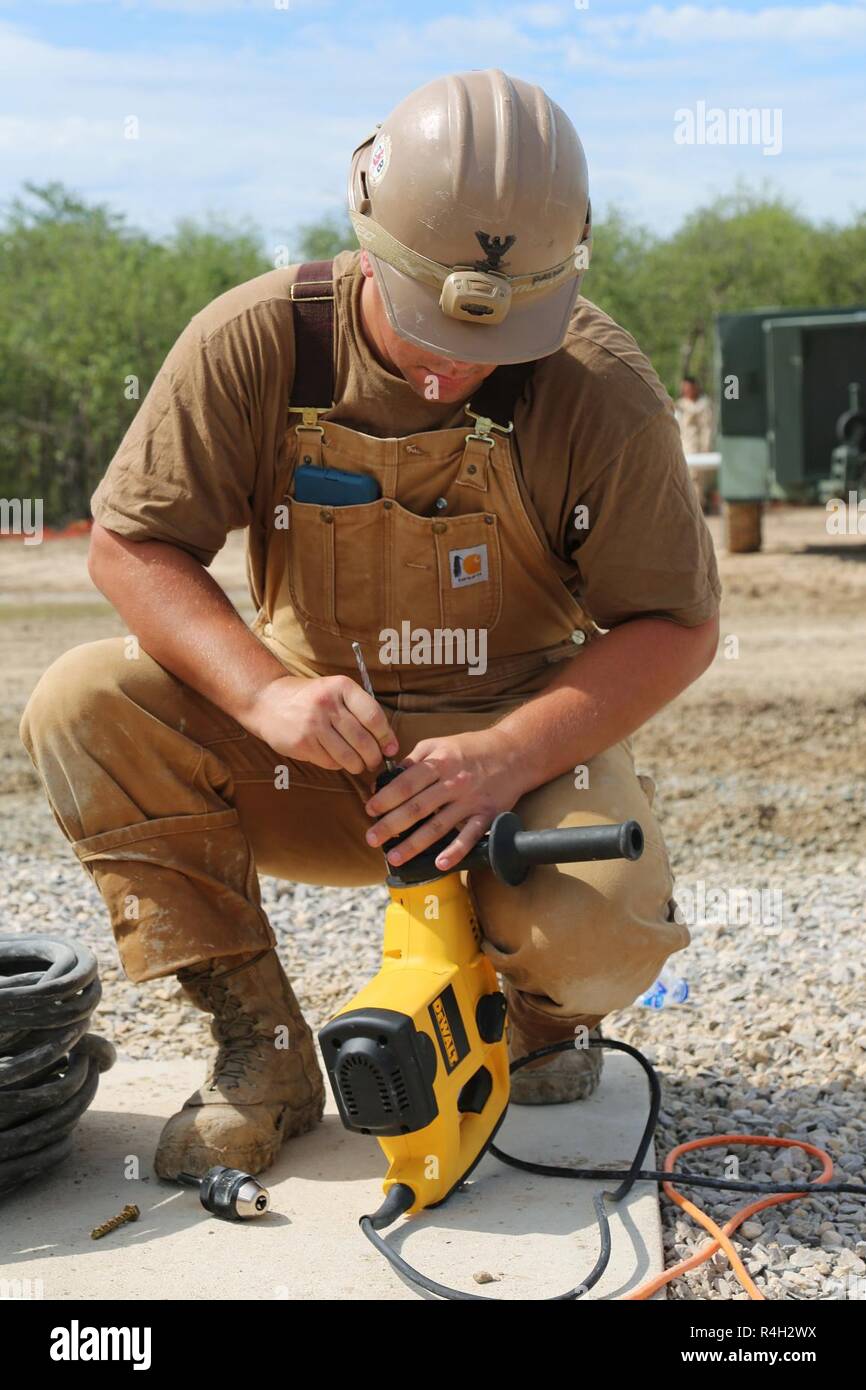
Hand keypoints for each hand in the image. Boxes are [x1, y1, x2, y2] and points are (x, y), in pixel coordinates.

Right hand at [240, 674, 398, 772]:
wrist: (268, 699)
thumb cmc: (311, 698)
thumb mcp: (336, 690)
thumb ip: (361, 710)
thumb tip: (388, 742)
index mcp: (342, 687)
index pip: (374, 717)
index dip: (386, 737)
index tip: (391, 749)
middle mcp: (327, 704)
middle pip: (363, 740)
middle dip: (374, 757)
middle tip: (375, 762)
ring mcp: (313, 725)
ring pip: (348, 756)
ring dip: (358, 766)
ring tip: (359, 765)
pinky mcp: (302, 743)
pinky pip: (330, 762)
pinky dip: (338, 765)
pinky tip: (337, 759)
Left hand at [363, 728, 527, 870]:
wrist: (515, 753)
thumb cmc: (472, 748)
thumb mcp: (440, 743)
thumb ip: (414, 759)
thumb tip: (388, 778)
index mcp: (440, 763)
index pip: (406, 783)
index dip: (386, 798)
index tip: (370, 810)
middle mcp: (454, 783)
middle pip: (417, 808)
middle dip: (391, 825)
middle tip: (372, 838)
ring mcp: (471, 801)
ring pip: (438, 826)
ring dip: (414, 844)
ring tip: (394, 857)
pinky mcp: (487, 815)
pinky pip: (470, 836)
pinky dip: (456, 851)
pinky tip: (440, 864)